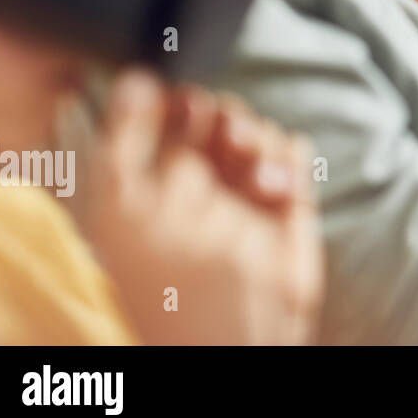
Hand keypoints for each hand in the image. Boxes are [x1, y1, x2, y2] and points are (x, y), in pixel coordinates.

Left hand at [82, 69, 323, 344]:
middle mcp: (203, 190)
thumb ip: (125, 141)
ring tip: (250, 162)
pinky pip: (294, 163)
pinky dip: (289, 160)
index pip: (171, 127)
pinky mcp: (288, 212)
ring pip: (258, 138)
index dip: (181, 106)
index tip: (186, 98)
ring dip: (257, 138)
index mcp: (156, 187)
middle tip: (224, 129)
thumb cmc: (163, 286)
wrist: (228, 342)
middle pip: (220, 126)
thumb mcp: (123, 207)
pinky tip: (275, 181)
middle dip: (225, 119)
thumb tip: (136, 76)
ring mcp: (247, 201)